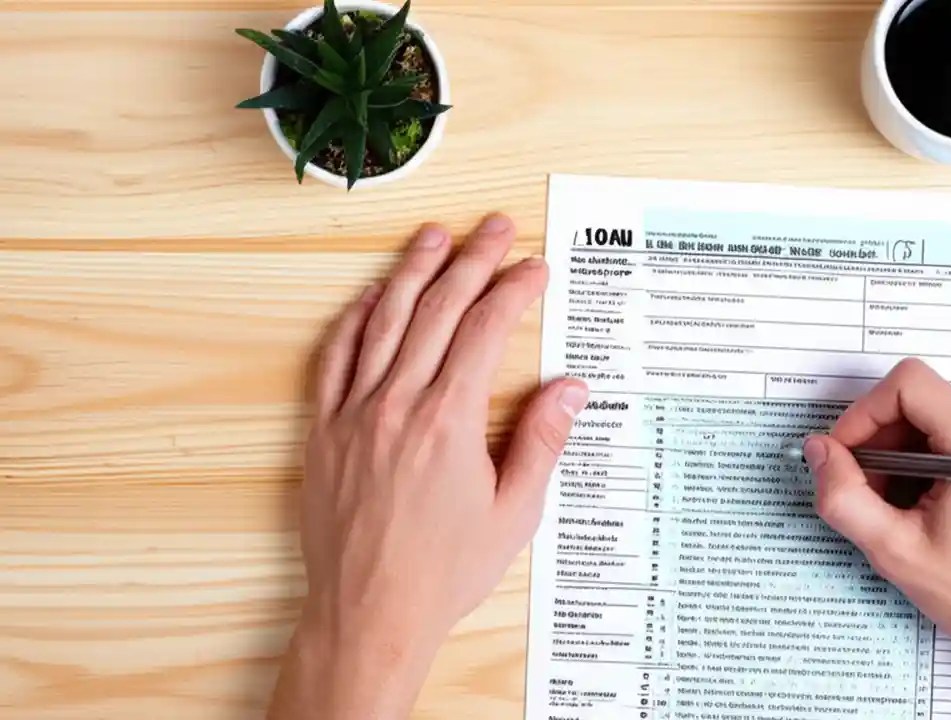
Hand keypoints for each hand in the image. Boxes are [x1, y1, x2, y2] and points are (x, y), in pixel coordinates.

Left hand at [268, 214, 587, 719]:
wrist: (370, 614)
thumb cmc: (442, 572)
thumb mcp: (514, 514)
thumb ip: (541, 443)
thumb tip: (569, 389)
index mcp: (450, 423)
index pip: (485, 331)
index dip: (513, 291)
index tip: (533, 271)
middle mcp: (398, 406)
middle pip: (438, 310)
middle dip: (472, 261)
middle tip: (494, 228)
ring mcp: (355, 415)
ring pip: (384, 321)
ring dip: (412, 271)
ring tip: (434, 236)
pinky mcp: (323, 432)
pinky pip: (334, 359)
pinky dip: (353, 320)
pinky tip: (370, 297)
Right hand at [805, 358, 950, 719]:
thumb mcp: (897, 551)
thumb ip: (843, 496)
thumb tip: (820, 451)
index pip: (909, 384)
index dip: (864, 413)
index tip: (849, 453)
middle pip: (928, 402)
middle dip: (887, 442)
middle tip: (874, 494)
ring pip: (950, 419)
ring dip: (915, 455)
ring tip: (910, 509)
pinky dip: (946, 462)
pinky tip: (941, 509)